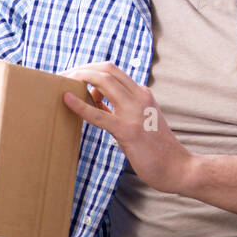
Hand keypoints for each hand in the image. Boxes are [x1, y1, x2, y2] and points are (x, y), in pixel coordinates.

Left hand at [57, 62, 198, 195]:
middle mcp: (140, 97)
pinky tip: (66, 100)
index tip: (71, 75)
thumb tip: (93, 96)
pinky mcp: (128, 131)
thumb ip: (119, 107)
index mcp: (142, 94)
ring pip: (103, 82)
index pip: (112, 70)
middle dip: (80, 69)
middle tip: (59, 77)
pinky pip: (99, 114)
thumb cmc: (156, 148)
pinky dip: (80, 105)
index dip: (89, 68)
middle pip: (106, 70)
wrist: (178, 167)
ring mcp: (135, 112)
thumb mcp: (139, 120)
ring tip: (58, 84)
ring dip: (78, 79)